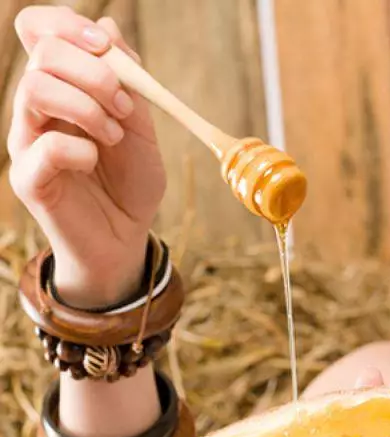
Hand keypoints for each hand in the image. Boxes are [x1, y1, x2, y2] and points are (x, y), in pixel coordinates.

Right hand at [9, 5, 166, 306]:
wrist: (128, 234)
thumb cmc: (131, 180)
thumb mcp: (140, 125)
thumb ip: (127, 81)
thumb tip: (108, 27)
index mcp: (61, 85)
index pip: (39, 29)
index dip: (68, 25)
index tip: (106, 48)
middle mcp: (35, 107)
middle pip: (42, 53)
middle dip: (94, 72)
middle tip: (123, 107)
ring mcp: (26, 140)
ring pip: (36, 89)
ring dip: (88, 107)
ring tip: (114, 135)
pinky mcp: (29, 178)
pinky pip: (47, 145)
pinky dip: (82, 149)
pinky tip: (95, 161)